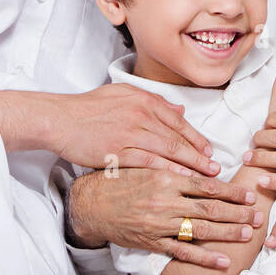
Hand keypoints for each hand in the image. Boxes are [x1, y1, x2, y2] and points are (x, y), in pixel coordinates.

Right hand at [42, 82, 220, 175]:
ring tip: (206, 178)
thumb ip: (153, 101)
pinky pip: (150, 163)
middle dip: (200, 155)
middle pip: (178, 137)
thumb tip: (179, 109)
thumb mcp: (122, 94)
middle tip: (216, 168)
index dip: (196, 137)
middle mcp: (142, 114)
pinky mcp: (118, 151)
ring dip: (191, 165)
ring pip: (169, 151)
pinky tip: (181, 181)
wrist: (60, 119)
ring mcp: (131, 133)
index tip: (209, 150)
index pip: (179, 121)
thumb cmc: (88, 107)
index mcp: (144, 100)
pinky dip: (169, 172)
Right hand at [67, 168, 262, 269]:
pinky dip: (205, 257)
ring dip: (228, 233)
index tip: (250, 195)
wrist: (92, 203)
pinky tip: (223, 260)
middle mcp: (166, 202)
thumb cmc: (122, 180)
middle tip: (258, 216)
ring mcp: (160, 224)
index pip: (208, 186)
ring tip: (248, 234)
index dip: (232, 191)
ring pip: (201, 230)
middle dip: (238, 213)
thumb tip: (206, 165)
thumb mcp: (148, 164)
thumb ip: (177, 165)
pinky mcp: (153, 242)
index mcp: (167, 179)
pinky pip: (183, 251)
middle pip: (210, 208)